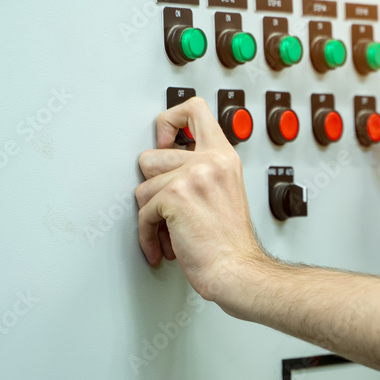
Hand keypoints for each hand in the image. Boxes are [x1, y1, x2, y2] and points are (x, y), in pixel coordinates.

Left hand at [136, 97, 269, 313]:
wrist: (237, 271)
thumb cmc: (231, 242)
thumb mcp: (225, 190)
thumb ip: (202, 170)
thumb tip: (164, 164)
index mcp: (223, 156)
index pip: (194, 109)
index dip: (169, 120)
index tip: (165, 142)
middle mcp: (210, 161)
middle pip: (152, 155)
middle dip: (154, 188)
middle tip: (168, 207)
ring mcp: (192, 176)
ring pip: (142, 187)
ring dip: (151, 214)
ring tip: (169, 229)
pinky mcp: (175, 196)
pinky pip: (143, 212)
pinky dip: (148, 235)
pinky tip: (164, 245)